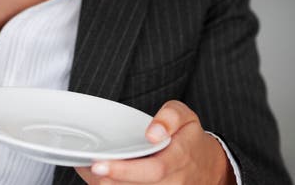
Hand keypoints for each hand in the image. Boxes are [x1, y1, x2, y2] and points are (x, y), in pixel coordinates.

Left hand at [75, 100, 234, 183]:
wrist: (208, 168)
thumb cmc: (190, 139)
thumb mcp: (186, 117)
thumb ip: (170, 117)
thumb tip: (152, 132)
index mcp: (178, 158)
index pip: (152, 170)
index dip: (124, 170)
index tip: (100, 164)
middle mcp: (172, 183)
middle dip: (110, 180)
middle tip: (88, 166)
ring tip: (86, 170)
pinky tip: (96, 179)